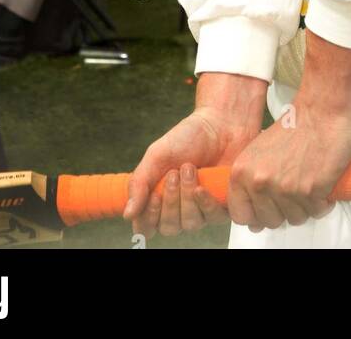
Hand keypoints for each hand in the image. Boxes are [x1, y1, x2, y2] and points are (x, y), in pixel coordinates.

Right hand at [125, 73, 267, 238]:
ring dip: (187, 196)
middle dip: (171, 201)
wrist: (221, 122)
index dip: (148, 218)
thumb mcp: (157, 155)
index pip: (147, 226)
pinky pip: (212, 218)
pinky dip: (205, 202)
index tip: (154, 196)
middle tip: (174, 174)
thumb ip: (140, 183)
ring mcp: (201, 209)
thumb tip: (127, 214)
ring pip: (190, 224)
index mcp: (159, 197)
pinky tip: (202, 185)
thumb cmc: (188, 136)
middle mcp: (180, 208)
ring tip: (190, 168)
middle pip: (169, 228)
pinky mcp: (222, 206)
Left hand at [226, 87, 350, 231]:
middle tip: (294, 188)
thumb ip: (252, 184)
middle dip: (284, 211)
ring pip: (295, 219)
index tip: (268, 207)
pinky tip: (321, 181)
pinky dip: (322, 202)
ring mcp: (284, 188)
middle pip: (270, 221)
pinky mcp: (310, 190)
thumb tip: (254, 225)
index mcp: (242, 173)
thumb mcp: (259, 153)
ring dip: (304, 206)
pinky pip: (316, 212)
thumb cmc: (292, 129)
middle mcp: (259, 183)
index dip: (256, 216)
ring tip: (308, 181)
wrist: (321, 112)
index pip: (240, 215)